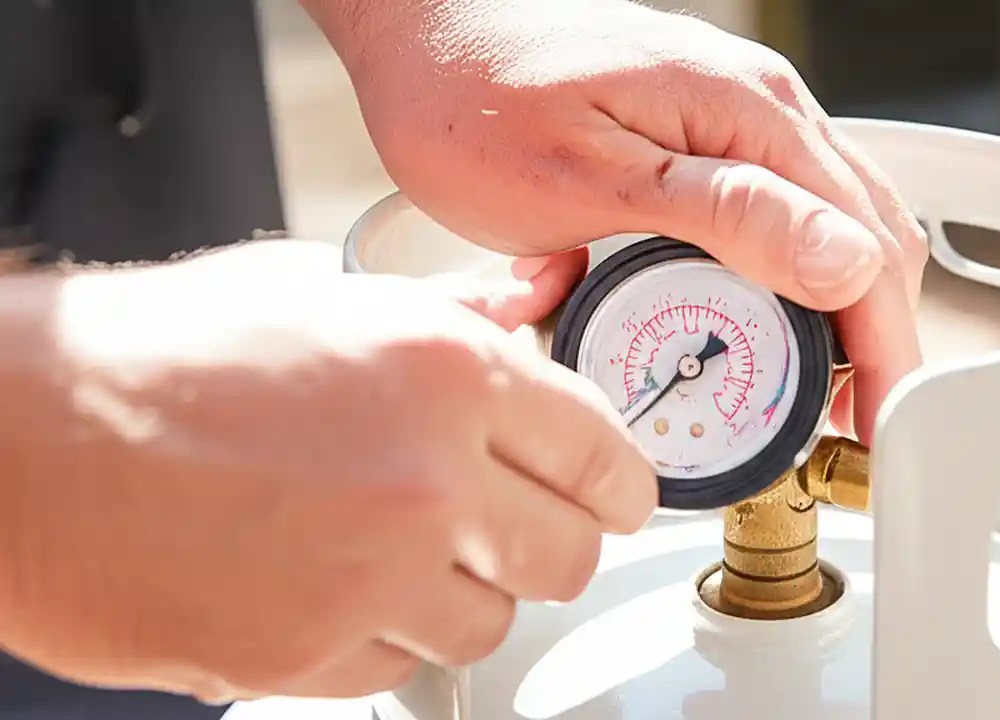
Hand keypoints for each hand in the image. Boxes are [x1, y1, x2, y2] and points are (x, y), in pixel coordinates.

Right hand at [0, 240, 654, 701]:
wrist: (23, 440)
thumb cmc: (159, 356)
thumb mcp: (326, 298)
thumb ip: (456, 314)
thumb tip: (536, 305)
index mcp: (443, 372)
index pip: (604, 452)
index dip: (623, 480)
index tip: (618, 493)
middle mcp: (423, 480)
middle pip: (567, 553)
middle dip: (554, 539)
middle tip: (515, 521)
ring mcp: (367, 578)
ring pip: (491, 622)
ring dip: (464, 590)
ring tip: (398, 543)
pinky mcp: (305, 654)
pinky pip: (400, 664)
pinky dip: (384, 631)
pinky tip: (332, 578)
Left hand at [303, 0, 927, 441]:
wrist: (425, 31)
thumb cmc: (477, 102)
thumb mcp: (594, 179)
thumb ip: (727, 216)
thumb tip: (845, 263)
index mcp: (749, 117)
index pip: (866, 248)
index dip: (884, 351)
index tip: (875, 426)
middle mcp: (762, 108)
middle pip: (872, 234)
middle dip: (874, 339)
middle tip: (842, 426)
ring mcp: (738, 116)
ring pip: (835, 222)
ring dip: (839, 309)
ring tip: (809, 390)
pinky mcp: (706, 130)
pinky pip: (784, 206)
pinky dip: (794, 276)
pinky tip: (762, 319)